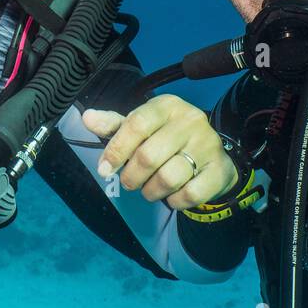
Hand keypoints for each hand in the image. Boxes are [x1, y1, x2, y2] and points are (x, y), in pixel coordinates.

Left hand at [83, 95, 238, 209]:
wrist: (213, 155)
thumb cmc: (167, 139)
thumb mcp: (142, 127)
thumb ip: (114, 125)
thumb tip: (87, 117)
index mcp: (168, 106)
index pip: (136, 124)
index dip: (116, 149)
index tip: (104, 169)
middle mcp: (190, 120)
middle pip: (149, 155)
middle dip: (132, 177)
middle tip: (129, 183)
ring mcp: (208, 145)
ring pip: (169, 178)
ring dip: (151, 191)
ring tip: (149, 190)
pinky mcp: (219, 169)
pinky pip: (190, 194)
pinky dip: (175, 201)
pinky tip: (172, 196)